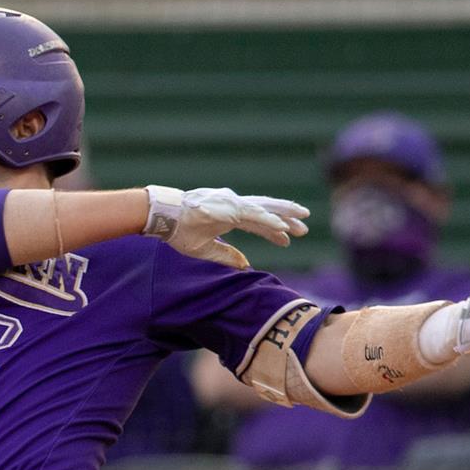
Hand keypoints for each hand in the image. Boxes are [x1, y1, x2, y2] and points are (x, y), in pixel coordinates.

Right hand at [144, 186, 309, 268]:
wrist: (165, 217)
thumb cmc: (180, 231)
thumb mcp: (206, 249)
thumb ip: (227, 255)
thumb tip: (245, 264)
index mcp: (229, 215)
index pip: (257, 223)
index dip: (272, 232)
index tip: (287, 240)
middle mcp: (235, 206)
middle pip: (267, 213)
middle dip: (286, 220)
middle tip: (304, 229)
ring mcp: (234, 205)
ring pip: (266, 210)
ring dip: (285, 216)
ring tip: (303, 220)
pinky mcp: (231, 209)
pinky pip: (256, 216)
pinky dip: (271, 221)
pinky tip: (283, 228)